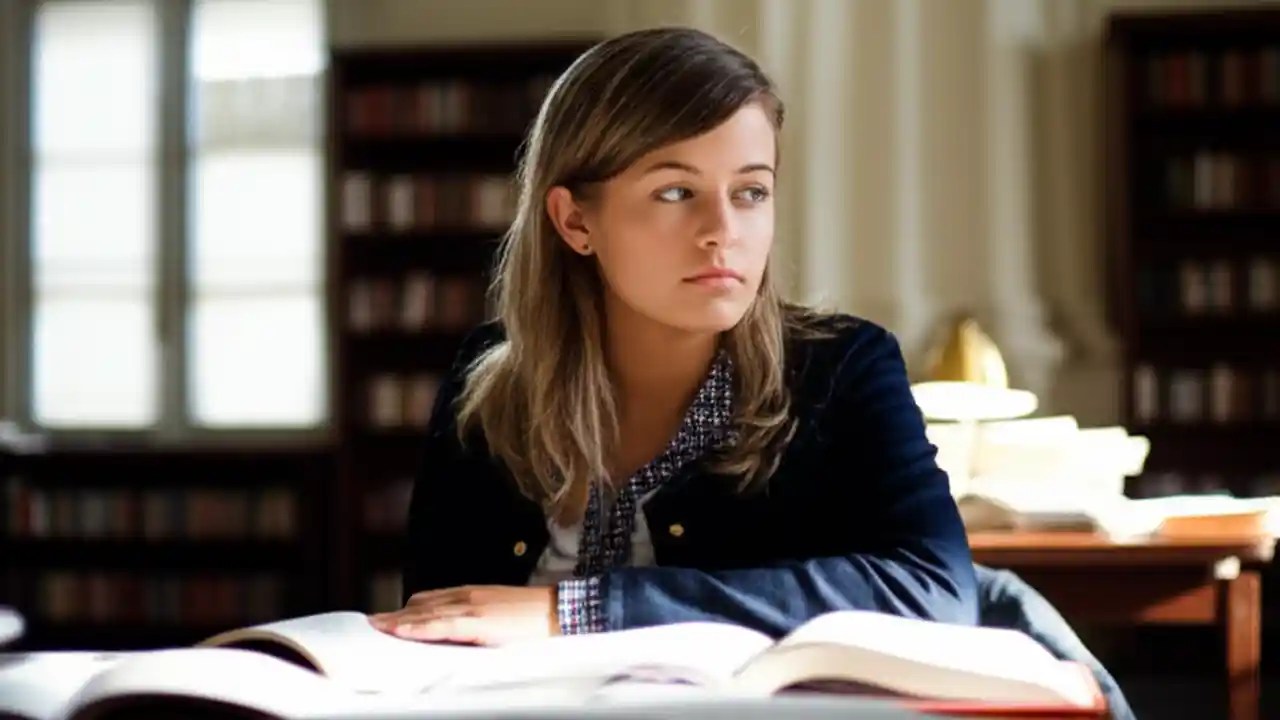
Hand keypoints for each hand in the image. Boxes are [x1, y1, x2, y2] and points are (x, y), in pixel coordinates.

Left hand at [368, 585, 558, 646]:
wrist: (558, 611)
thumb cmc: (536, 616)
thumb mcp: (502, 612)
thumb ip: (479, 618)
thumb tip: (464, 631)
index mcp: (474, 595)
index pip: (432, 599)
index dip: (409, 609)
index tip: (390, 616)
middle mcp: (467, 596)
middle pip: (422, 604)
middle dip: (397, 615)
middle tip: (373, 622)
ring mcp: (471, 607)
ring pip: (425, 613)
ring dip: (399, 621)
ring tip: (377, 628)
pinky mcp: (476, 621)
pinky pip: (439, 624)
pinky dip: (417, 627)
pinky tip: (401, 631)